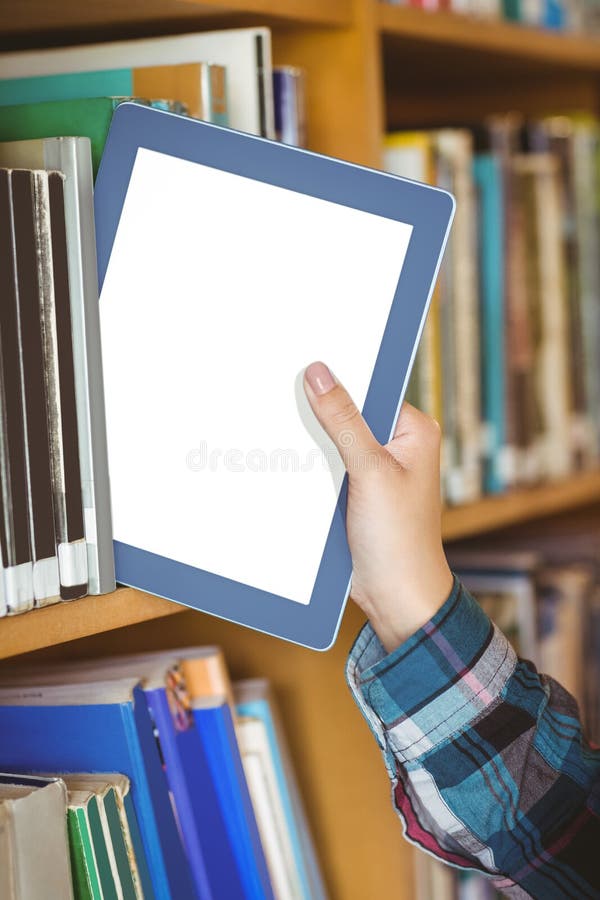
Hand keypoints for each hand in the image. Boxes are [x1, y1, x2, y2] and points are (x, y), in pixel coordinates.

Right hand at [303, 361, 452, 653]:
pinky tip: (287, 462)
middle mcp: (398, 445)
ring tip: (278, 429)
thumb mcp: (370, 471)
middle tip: (280, 394)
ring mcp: (376, 470)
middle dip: (320, 412)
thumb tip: (319, 373)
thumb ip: (344, 421)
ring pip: (334, 441)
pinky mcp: (357, 492)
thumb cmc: (399, 537)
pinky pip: (329, 466)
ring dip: (312, 442)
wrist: (395, 595)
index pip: (371, 388)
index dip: (337, 378)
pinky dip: (311, 466)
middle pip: (350, 413)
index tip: (301, 365)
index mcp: (414, 431)